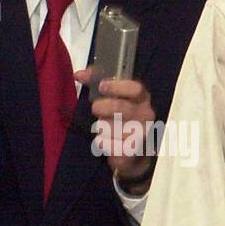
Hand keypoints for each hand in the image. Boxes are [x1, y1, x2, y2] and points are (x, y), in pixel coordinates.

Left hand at [74, 69, 155, 189]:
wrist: (134, 151)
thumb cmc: (121, 118)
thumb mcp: (113, 97)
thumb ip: (96, 82)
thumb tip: (78, 74)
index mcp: (142, 98)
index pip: (135, 89)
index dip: (117, 87)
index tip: (102, 86)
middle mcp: (146, 114)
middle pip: (121, 108)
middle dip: (103, 107)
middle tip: (95, 109)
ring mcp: (141, 133)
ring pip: (112, 128)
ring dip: (102, 127)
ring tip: (104, 128)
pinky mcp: (133, 150)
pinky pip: (109, 145)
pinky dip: (102, 143)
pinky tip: (105, 142)